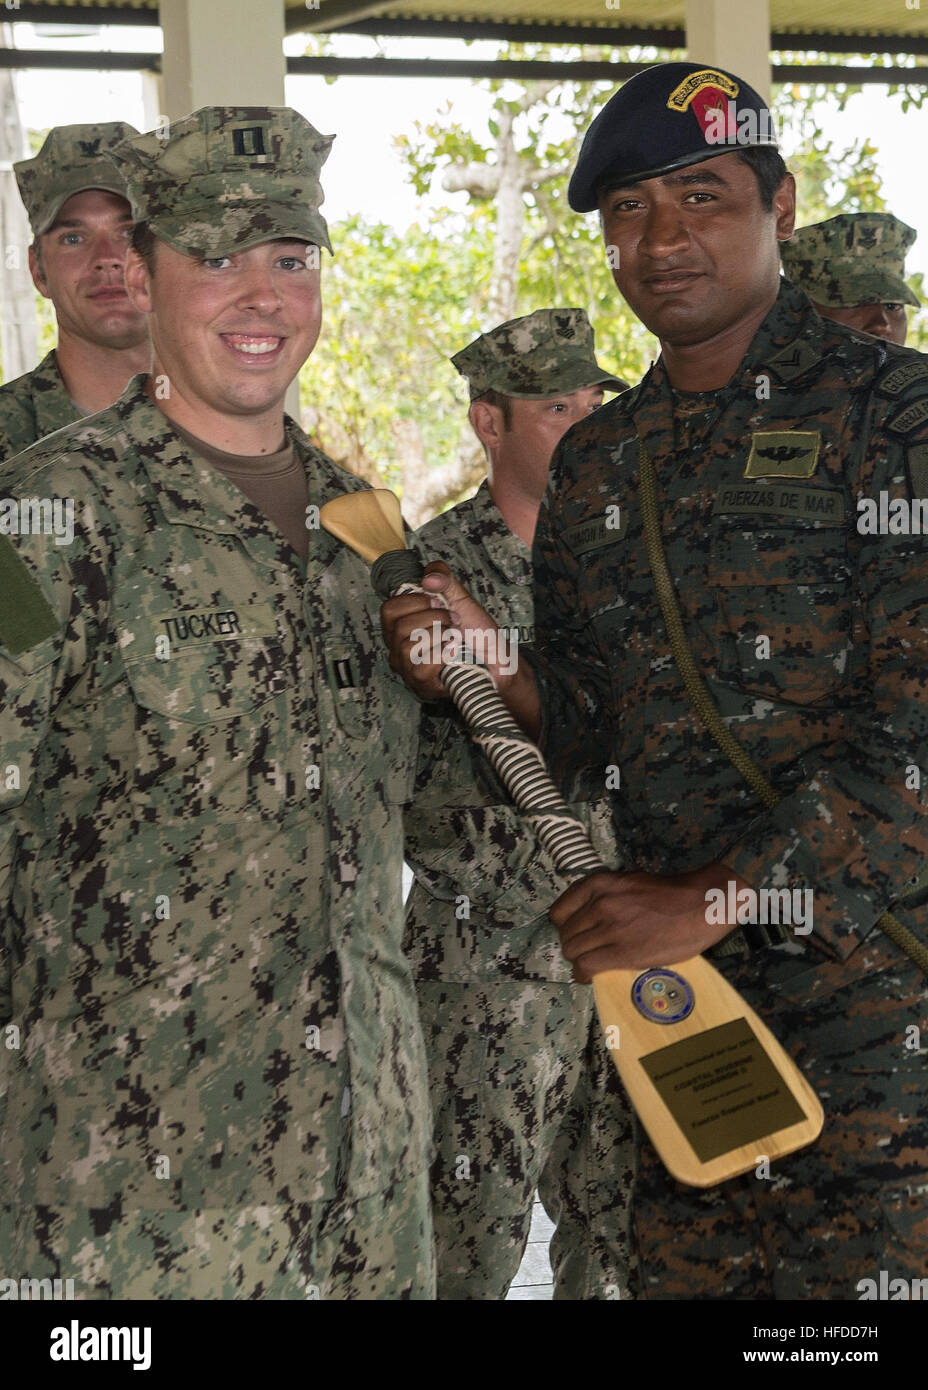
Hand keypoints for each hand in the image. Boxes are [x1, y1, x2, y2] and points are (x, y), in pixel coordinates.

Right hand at [380, 562, 508, 701]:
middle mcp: (399, 648)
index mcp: (402, 625)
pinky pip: (421, 667)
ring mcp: (409, 669)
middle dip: (433, 618)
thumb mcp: (461, 598)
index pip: (389, 609)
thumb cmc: (476, 633)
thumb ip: (444, 579)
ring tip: (455, 638)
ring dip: (440, 636)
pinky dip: (443, 655)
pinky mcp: (423, 685)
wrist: (498, 659)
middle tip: (453, 622)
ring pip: (408, 647)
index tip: (439, 603)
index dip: (416, 601)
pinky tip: (455, 653)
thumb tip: (428, 579)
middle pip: (399, 627)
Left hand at [550, 863, 746, 981]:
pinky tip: (589, 977)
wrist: (701, 904)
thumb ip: (607, 895)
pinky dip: (583, 974)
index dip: (565, 926)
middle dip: (573, 945)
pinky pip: (587, 966)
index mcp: (599, 884)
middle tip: (586, 951)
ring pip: (573, 951)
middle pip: (566, 934)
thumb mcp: (630, 881)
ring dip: (579, 960)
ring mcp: (610, 929)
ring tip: (589, 965)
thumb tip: (591, 913)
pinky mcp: (622, 952)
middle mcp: (599, 905)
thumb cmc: (671, 892)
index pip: (560, 911)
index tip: (574, 933)